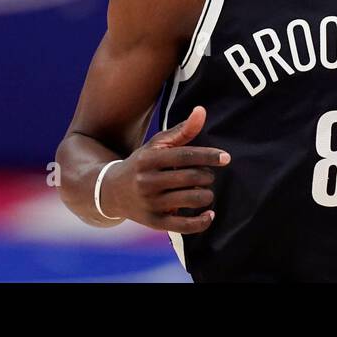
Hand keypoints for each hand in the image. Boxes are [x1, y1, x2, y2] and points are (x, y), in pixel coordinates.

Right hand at [100, 105, 229, 232]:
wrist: (111, 191)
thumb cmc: (142, 164)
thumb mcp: (157, 145)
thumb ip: (182, 130)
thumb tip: (202, 110)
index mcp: (149, 159)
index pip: (184, 156)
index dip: (208, 156)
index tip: (226, 158)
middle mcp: (147, 181)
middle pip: (191, 177)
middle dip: (207, 176)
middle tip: (208, 176)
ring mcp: (150, 203)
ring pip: (191, 199)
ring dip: (207, 195)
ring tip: (204, 191)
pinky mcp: (154, 222)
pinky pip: (184, 225)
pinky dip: (202, 222)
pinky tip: (209, 214)